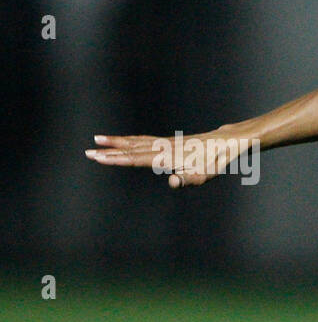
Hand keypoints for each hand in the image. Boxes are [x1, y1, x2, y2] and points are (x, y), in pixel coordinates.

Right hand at [85, 130, 252, 188]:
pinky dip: (131, 139)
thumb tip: (172, 182)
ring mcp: (166, 142)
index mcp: (168, 156)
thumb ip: (188, 179)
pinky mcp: (170, 141)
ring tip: (98, 139)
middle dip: (109, 151)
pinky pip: (145, 139)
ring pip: (136, 141)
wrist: (226, 142)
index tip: (98, 158)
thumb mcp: (205, 175)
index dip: (116, 159)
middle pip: (131, 149)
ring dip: (117, 142)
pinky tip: (125, 140)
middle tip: (87, 152)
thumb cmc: (216, 161)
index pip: (137, 158)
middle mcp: (163, 147)